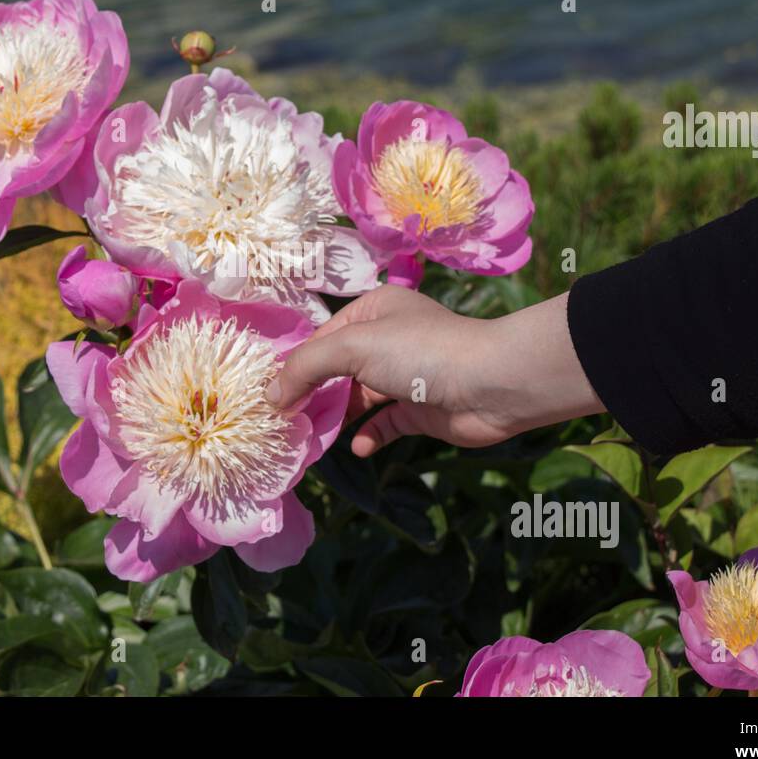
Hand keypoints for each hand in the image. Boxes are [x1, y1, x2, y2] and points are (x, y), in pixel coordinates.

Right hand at [267, 284, 605, 455]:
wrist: (490, 384)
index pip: (321, 338)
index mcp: (372, 311)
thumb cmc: (420, 353)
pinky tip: (357, 447)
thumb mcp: (353, 348)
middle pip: (336, 369)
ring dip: (335, 418)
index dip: (294, 366)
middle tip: (281, 422)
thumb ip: (307, 369)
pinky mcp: (418, 409)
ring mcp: (403, 376)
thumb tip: (271, 397)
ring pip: (356, 399)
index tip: (267, 397)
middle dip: (311, 395)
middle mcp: (387, 339)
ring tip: (309, 439)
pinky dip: (368, 436)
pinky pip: (383, 424)